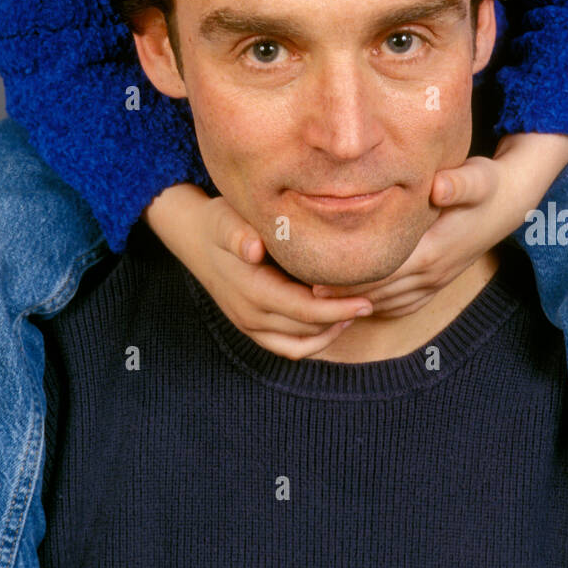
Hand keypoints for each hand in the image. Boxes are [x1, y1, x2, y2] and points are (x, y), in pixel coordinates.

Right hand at [142, 183, 372, 358]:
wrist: (196, 239)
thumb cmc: (220, 222)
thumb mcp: (225, 219)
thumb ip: (239, 232)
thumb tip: (254, 248)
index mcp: (251, 289)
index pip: (303, 309)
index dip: (337, 309)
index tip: (367, 299)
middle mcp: (250, 314)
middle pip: (307, 329)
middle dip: (341, 318)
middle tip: (371, 301)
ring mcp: (250, 326)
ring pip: (300, 345)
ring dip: (329, 332)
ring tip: (354, 311)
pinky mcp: (253, 330)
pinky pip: (288, 348)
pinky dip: (313, 341)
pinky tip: (334, 321)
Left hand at [312, 156, 510, 316]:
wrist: (509, 204)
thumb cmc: (487, 186)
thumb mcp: (478, 178)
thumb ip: (458, 183)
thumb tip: (439, 186)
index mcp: (433, 250)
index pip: (382, 272)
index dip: (348, 278)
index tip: (313, 277)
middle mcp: (432, 272)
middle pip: (378, 292)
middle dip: (341, 295)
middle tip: (300, 292)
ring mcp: (436, 281)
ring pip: (388, 302)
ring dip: (355, 303)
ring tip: (317, 300)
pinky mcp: (437, 282)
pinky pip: (402, 304)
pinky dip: (376, 306)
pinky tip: (353, 301)